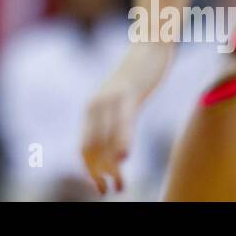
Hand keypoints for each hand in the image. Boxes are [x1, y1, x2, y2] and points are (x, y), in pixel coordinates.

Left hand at [81, 41, 173, 194]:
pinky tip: (124, 157)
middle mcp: (95, 105)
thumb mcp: (125, 103)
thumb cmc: (139, 77)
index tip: (102, 188)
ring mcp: (110, 99)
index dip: (90, 171)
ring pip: (104, 139)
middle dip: (99, 174)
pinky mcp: (127, 93)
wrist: (150, 45)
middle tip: (115, 190)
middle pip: (90, 148)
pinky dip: (121, 140)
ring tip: (120, 185)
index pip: (85, 147)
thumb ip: (117, 122)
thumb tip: (118, 149)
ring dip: (111, 166)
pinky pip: (122, 121)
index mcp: (92, 110)